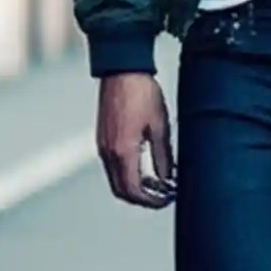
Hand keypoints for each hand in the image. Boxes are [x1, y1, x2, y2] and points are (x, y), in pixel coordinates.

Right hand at [96, 73, 175, 208]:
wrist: (122, 69)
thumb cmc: (141, 93)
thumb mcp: (159, 126)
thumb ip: (163, 157)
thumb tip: (167, 178)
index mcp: (123, 152)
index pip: (133, 191)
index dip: (151, 201)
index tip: (166, 200)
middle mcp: (108, 152)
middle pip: (121, 191)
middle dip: (142, 199)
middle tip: (162, 196)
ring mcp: (103, 146)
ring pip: (115, 180)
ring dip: (134, 186)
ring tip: (157, 182)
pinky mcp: (103, 138)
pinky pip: (112, 166)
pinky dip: (127, 174)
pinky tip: (144, 167)